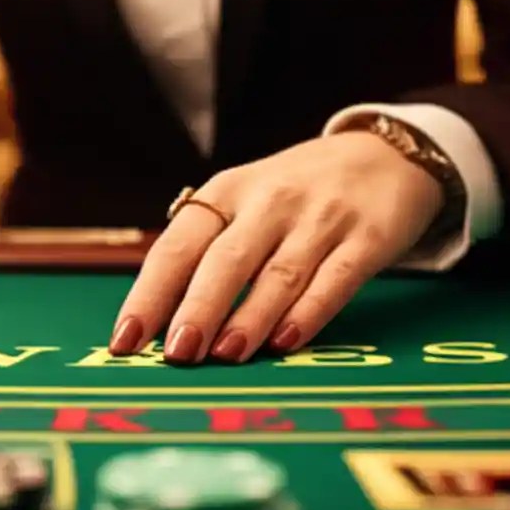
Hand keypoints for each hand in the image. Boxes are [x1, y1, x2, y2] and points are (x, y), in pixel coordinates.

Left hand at [109, 131, 445, 364]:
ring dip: (249, 317)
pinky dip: (308, 312)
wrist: (384, 154)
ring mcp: (320, 219)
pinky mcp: (366, 237)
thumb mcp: (245, 200)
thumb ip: (208, 249)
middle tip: (178, 353)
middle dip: (198, 308)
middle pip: (226, 260)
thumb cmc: (296, 193)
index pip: (177, 246)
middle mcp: (269, 201)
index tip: (125, 340)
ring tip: (226, 355)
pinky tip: (286, 341)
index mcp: (227, 192)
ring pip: (279, 274)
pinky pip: (334, 279)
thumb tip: (160, 320)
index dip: (149, 294)